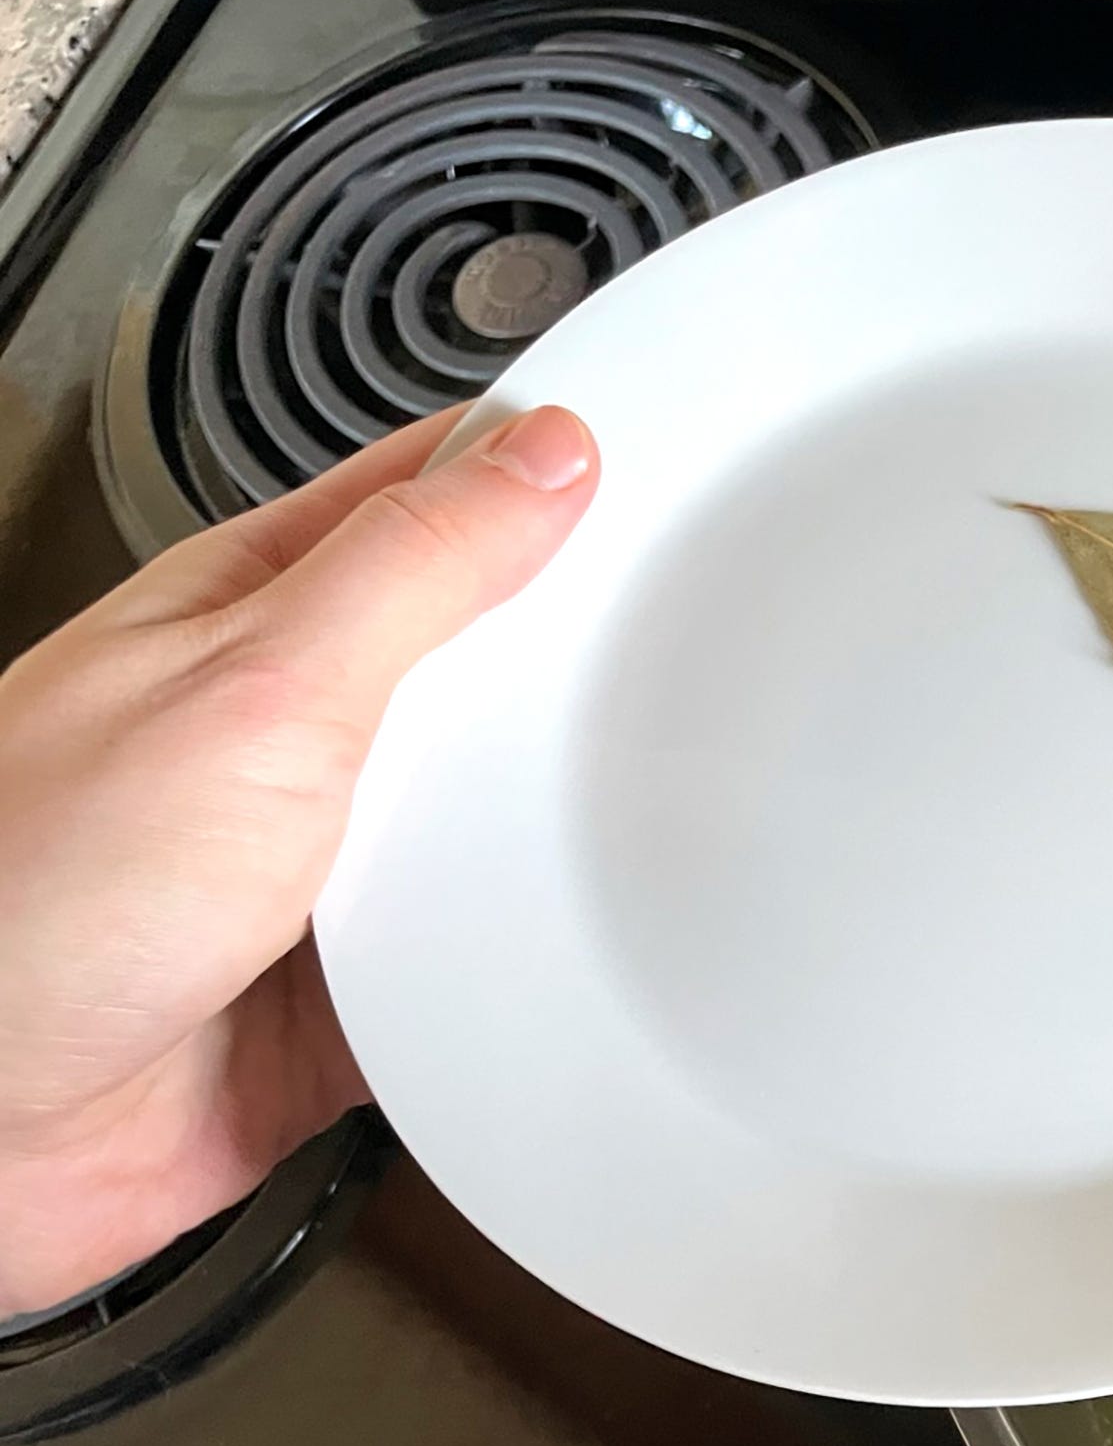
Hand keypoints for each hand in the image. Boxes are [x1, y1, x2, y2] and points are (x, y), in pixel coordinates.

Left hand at [0, 406, 596, 1314]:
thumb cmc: (33, 896)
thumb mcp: (255, 688)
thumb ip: (411, 568)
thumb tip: (543, 452)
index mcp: (258, 611)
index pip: (435, 497)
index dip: (551, 472)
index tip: (682, 473)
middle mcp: (293, 732)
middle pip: (487, 668)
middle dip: (587, 664)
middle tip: (712, 644)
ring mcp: (323, 864)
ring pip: (496, 823)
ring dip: (561, 829)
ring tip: (670, 804)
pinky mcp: (355, 993)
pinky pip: (481, 964)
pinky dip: (529, 965)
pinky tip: (582, 953)